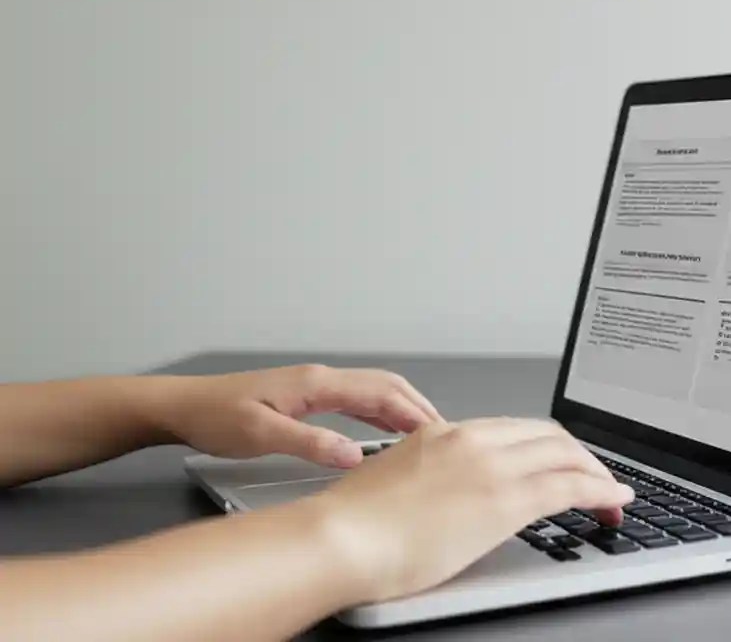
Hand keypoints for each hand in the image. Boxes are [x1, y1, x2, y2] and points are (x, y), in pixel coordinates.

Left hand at [151, 365, 442, 467]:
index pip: (380, 394)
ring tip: (427, 433)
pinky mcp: (307, 395)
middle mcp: (322, 378)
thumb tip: (355, 455)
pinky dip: (382, 411)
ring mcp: (315, 385)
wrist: (182, 406)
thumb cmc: (215, 418)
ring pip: (374, 390)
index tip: (439, 434)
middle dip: (418, 406)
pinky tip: (388, 430)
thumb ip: (310, 443)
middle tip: (445, 434)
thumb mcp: (261, 436)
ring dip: (403, 408)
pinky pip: (357, 398)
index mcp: (317, 384)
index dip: (413, 413)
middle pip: (385, 385)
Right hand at [311, 417, 633, 603]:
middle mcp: (474, 440)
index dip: (548, 447)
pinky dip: (600, 490)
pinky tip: (613, 501)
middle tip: (595, 479)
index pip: (516, 430)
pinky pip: (570, 486)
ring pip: (566, 455)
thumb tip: (451, 501)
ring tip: (611, 494)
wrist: (339, 539)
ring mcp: (492, 466)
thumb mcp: (401, 485)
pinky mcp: (506, 498)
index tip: (561, 463)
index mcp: (447, 434)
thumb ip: (434, 481)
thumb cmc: (354, 526)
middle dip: (579, 457)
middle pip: (548, 435)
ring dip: (596, 474)